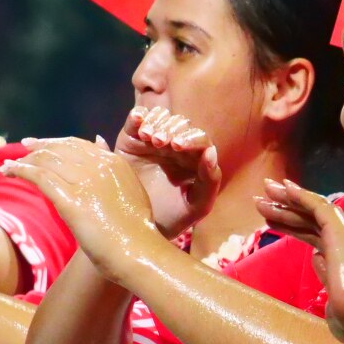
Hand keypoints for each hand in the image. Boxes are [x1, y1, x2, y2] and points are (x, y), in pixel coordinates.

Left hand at [0, 137, 157, 270]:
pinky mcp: (71, 200)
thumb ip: (113, 168)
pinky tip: (9, 171)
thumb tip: (99, 141)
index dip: (56, 143)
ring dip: (24, 160)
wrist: (138, 252)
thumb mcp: (130, 189)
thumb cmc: (137, 229)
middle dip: (38, 147)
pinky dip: (21, 170)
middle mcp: (99, 166)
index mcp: (114, 163)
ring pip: (47, 160)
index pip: (78, 144)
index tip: (40, 144)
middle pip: (60, 148)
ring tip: (9, 165)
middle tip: (22, 148)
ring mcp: (85, 182)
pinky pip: (40, 177)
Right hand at [115, 107, 221, 237]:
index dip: (190, 138)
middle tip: (160, 143)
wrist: (135, 227)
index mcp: (194, 160)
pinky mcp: (131, 138)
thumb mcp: (196, 206)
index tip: (177, 146)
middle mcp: (175, 147)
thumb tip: (211, 151)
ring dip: (157, 123)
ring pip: (161, 117)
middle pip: (180, 124)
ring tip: (149, 138)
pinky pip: (137, 118)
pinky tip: (138, 124)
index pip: (199, 139)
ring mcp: (153, 141)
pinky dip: (139, 116)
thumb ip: (210, 181)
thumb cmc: (170, 219)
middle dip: (171, 130)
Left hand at [254, 180, 343, 341]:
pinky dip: (302, 196)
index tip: (271, 223)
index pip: (319, 235)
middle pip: (314, 220)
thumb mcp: (335, 298)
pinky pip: (319, 206)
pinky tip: (284, 189)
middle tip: (263, 200)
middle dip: (288, 209)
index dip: (294, 227)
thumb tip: (316, 257)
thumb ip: (327, 274)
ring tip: (264, 192)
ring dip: (288, 200)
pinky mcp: (342, 229)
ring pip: (314, 210)